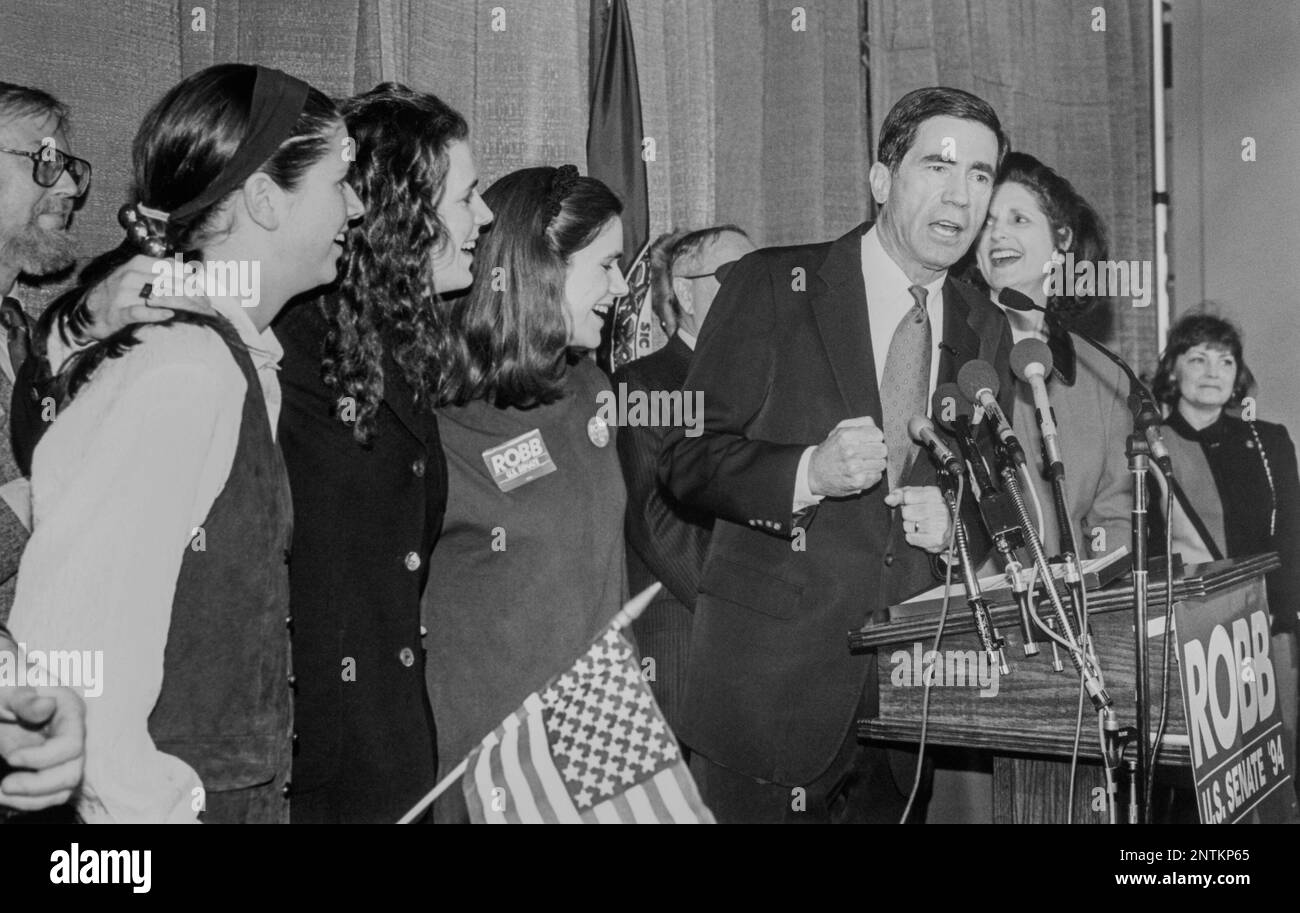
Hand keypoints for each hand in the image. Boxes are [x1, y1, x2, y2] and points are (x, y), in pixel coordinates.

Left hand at [0, 685, 85, 810]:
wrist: (1, 696)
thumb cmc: (4, 687)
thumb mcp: (8, 689)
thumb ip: (24, 697)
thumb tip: (48, 706)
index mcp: (69, 711)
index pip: (72, 746)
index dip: (43, 758)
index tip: (11, 758)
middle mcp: (72, 735)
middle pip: (72, 773)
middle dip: (38, 785)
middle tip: (5, 785)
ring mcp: (62, 754)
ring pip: (64, 790)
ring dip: (33, 798)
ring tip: (3, 792)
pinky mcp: (49, 768)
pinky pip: (51, 794)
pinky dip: (28, 801)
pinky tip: (4, 794)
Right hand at [76, 254, 214, 342]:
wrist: (88, 312)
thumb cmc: (119, 294)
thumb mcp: (137, 276)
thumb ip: (160, 272)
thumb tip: (190, 273)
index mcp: (137, 264)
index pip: (171, 267)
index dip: (191, 280)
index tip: (205, 292)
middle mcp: (130, 276)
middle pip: (169, 282)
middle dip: (192, 295)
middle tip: (209, 308)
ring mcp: (123, 294)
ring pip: (159, 295)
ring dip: (183, 304)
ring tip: (199, 313)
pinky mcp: (118, 313)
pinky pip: (140, 311)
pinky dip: (156, 313)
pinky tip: (170, 315)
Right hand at [808, 416, 887, 496]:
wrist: (813, 473)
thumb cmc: (830, 450)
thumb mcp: (839, 430)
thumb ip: (860, 423)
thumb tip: (875, 426)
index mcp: (846, 435)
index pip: (878, 434)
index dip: (874, 438)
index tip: (868, 441)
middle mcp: (850, 451)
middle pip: (882, 449)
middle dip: (877, 451)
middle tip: (867, 454)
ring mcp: (854, 468)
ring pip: (882, 463)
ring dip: (875, 464)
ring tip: (864, 464)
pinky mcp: (857, 482)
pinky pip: (877, 476)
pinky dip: (871, 475)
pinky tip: (861, 473)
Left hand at [884, 485, 952, 553]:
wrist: (947, 529)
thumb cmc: (928, 510)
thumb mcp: (915, 496)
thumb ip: (900, 494)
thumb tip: (888, 499)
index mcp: (934, 494)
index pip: (907, 496)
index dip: (905, 501)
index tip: (911, 504)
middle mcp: (940, 508)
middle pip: (907, 512)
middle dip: (907, 516)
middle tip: (916, 517)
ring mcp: (940, 524)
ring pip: (908, 526)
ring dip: (910, 527)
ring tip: (920, 525)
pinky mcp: (937, 539)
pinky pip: (911, 538)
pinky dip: (912, 537)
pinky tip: (921, 534)